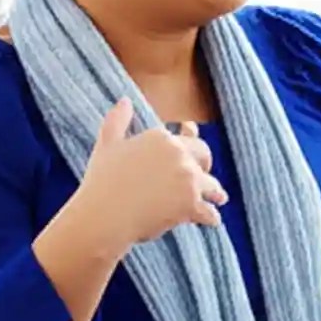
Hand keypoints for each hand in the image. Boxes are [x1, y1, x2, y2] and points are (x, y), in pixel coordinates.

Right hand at [76, 99, 228, 250]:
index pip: (190, 137)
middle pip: (204, 157)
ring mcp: (188, 180)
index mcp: (161, 138)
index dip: (194, 143)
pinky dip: (211, 217)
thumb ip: (118, 120)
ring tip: (219, 198)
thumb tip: (125, 100)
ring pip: (212, 186)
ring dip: (215, 193)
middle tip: (204, 176)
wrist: (103, 216)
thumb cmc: (102, 182)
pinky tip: (213, 220)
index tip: (197, 150)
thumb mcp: (107, 145)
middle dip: (205, 167)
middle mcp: (179, 154)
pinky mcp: (191, 205)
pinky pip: (210, 212)